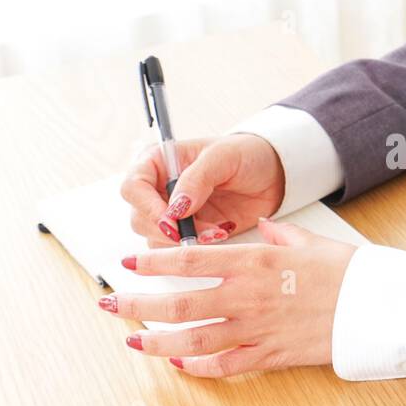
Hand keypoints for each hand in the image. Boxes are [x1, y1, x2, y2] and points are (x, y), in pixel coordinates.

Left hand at [97, 218, 355, 377]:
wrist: (377, 308)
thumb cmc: (349, 272)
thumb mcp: (311, 241)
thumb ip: (279, 235)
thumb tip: (263, 228)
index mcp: (255, 261)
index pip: (189, 260)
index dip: (153, 261)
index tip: (127, 262)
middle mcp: (248, 296)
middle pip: (179, 303)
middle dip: (138, 304)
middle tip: (110, 304)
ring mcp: (257, 329)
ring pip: (194, 340)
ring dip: (157, 342)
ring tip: (131, 340)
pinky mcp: (270, 356)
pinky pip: (225, 366)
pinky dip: (198, 367)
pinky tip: (178, 364)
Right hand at [120, 134, 284, 245]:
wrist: (272, 176)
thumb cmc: (246, 155)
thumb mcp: (223, 157)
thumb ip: (197, 178)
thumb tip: (176, 207)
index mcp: (157, 162)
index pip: (133, 187)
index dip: (147, 207)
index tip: (171, 221)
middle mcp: (158, 189)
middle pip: (140, 219)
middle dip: (169, 230)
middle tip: (200, 231)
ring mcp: (171, 213)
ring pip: (155, 239)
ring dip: (184, 241)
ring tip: (217, 230)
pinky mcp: (187, 232)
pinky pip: (177, 250)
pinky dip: (197, 247)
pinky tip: (219, 232)